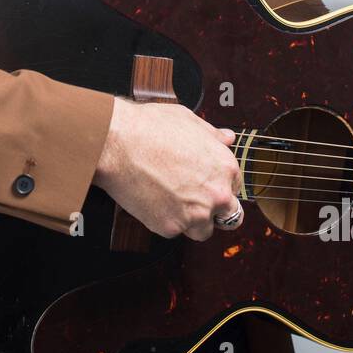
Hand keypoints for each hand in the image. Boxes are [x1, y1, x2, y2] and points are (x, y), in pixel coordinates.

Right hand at [92, 97, 243, 240]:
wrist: (117, 143)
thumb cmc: (149, 128)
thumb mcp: (189, 121)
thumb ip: (213, 135)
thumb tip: (227, 137)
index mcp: (225, 167)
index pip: (235, 188)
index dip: (219, 186)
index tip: (206, 185)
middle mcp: (216, 194)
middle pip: (229, 216)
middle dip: (215, 211)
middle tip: (194, 200)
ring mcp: (194, 214)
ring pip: (202, 231)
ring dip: (191, 221)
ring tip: (171, 202)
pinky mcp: (169, 227)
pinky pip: (173, 231)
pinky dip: (164, 221)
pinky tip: (153, 201)